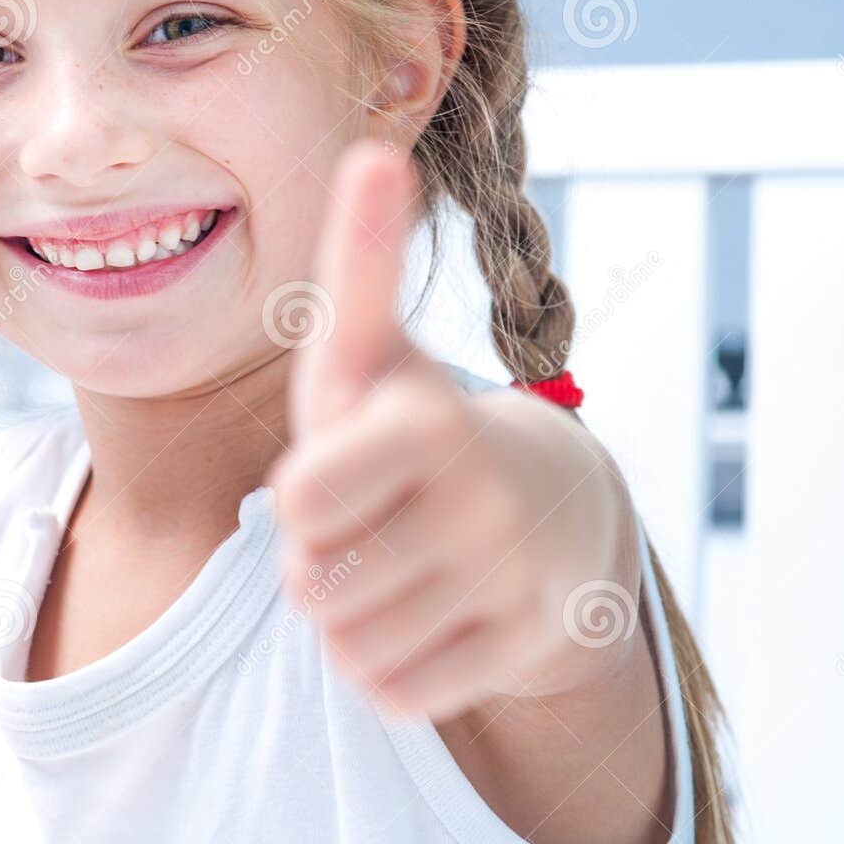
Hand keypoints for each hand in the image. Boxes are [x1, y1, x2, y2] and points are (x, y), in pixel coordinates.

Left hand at [267, 137, 630, 721]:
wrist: (547, 511)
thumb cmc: (418, 427)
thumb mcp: (375, 350)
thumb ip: (361, 263)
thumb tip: (371, 151)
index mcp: (432, 424)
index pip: (296, 501)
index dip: (300, 496)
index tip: (341, 470)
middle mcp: (481, 506)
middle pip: (311, 583)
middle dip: (320, 561)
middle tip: (369, 525)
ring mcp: (509, 586)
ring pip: (348, 645)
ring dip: (348, 617)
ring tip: (395, 567)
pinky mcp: (519, 653)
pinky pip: (393, 692)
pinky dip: (388, 668)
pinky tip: (422, 616)